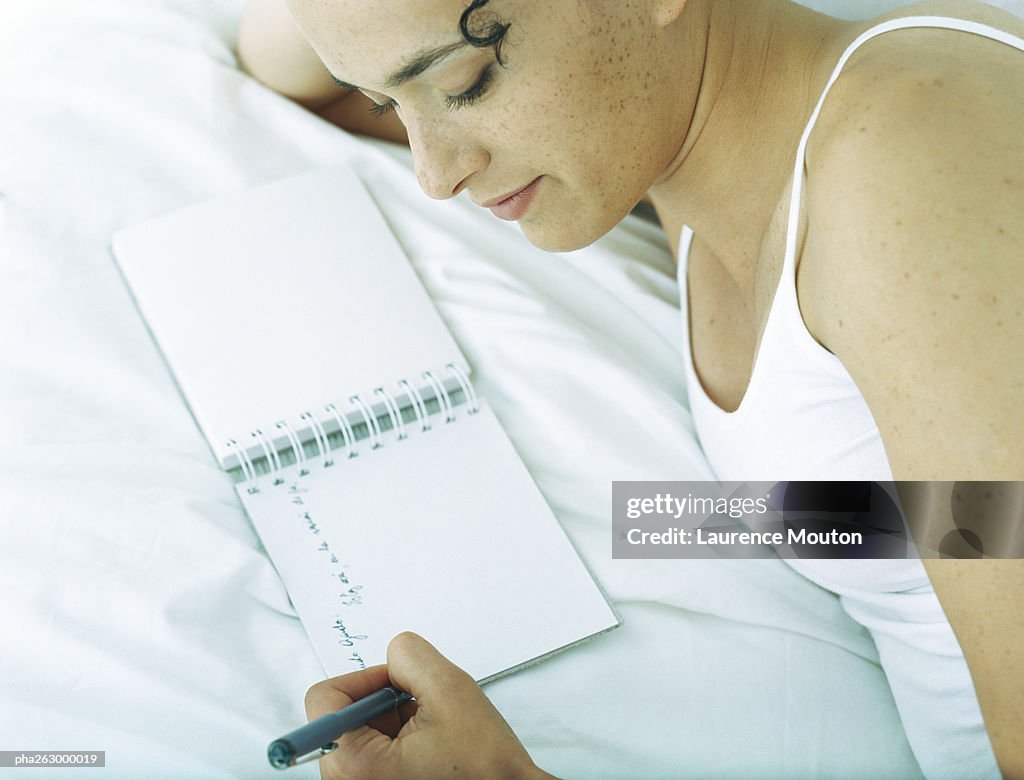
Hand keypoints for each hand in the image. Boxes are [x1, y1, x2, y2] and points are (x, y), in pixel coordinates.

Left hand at [304, 632, 554, 779]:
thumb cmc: (484, 768)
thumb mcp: (450, 689)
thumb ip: (410, 655)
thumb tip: (394, 654)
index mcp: (353, 765)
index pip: (325, 697)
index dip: (366, 678)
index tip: (398, 683)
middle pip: (342, 716)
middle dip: (384, 702)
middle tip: (423, 709)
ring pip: (358, 736)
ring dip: (392, 723)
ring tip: (432, 734)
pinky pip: (369, 757)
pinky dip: (395, 744)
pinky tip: (428, 750)